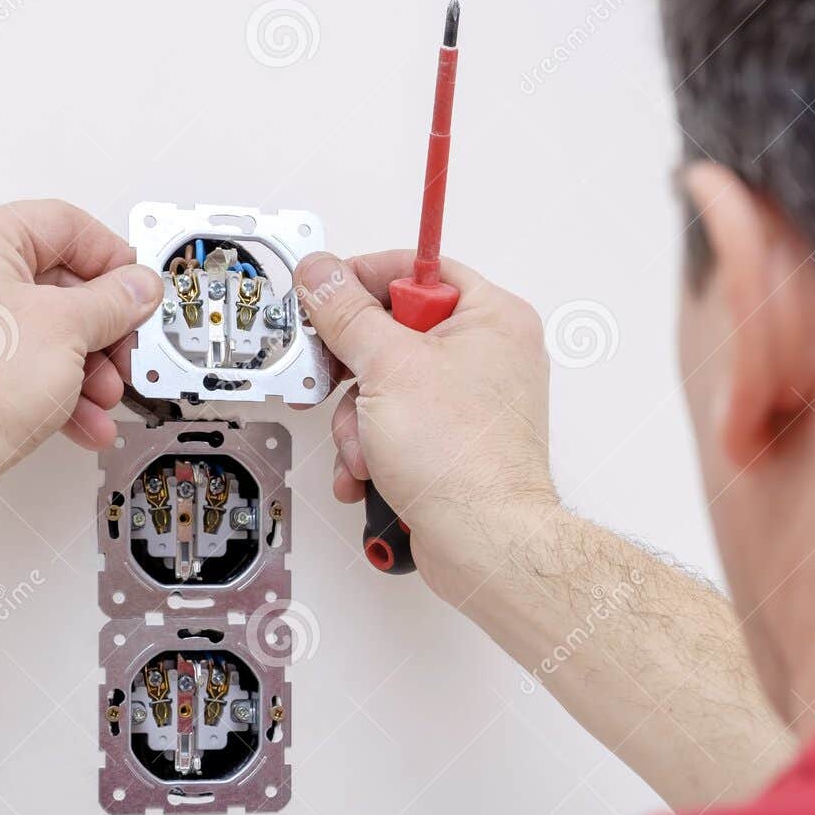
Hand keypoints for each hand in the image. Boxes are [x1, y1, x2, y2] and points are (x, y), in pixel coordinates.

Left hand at [0, 199, 163, 493]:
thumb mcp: (68, 329)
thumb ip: (113, 301)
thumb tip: (137, 287)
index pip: (61, 224)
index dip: (110, 255)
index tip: (137, 287)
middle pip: (55, 284)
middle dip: (101, 328)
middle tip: (126, 349)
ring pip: (40, 332)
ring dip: (85, 367)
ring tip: (104, 397)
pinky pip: (17, 365)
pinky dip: (54, 388)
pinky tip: (81, 420)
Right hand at [296, 249, 555, 601]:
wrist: (484, 544)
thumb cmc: (463, 461)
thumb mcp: (387, 368)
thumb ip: (347, 313)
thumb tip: (322, 274)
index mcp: (493, 317)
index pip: (420, 270)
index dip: (366, 280)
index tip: (326, 297)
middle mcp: (490, 355)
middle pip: (394, 333)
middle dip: (355, 374)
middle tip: (332, 381)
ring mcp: (473, 402)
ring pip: (388, 387)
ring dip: (360, 423)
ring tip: (367, 450)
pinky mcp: (455, 443)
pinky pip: (398, 426)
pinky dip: (375, 449)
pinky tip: (370, 473)